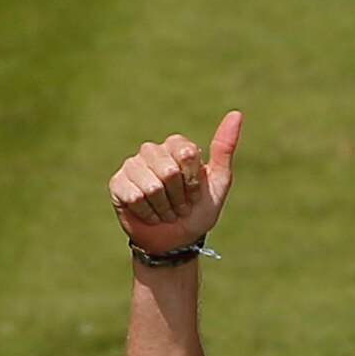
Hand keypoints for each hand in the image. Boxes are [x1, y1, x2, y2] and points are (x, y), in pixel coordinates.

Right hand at [111, 109, 240, 256]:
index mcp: (176, 145)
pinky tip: (149, 215)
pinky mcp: (117, 183)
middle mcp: (152, 150)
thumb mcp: (218, 183)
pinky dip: (148, 213)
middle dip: (178, 198)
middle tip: (179, 206)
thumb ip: (224, 149)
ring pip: (152, 186)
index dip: (193, 182)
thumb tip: (236, 114)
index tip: (194, 194)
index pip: (187, 154)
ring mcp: (132, 165)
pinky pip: (134, 196)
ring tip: (165, 211)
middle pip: (169, 171)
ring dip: (164, 208)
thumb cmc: (197, 211)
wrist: (176, 241)